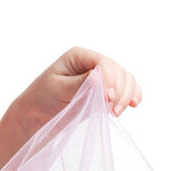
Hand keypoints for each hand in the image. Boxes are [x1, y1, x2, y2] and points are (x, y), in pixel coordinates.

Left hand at [13, 46, 142, 134]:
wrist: (38, 115)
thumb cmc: (42, 99)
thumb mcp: (57, 89)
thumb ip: (80, 84)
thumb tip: (100, 76)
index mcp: (78, 56)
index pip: (103, 62)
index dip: (110, 79)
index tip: (108, 98)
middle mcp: (92, 62)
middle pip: (118, 71)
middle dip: (120, 90)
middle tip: (113, 110)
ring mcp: (102, 76)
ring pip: (126, 80)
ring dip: (126, 95)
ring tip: (115, 112)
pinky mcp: (106, 91)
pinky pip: (127, 89)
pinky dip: (132, 95)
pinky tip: (132, 104)